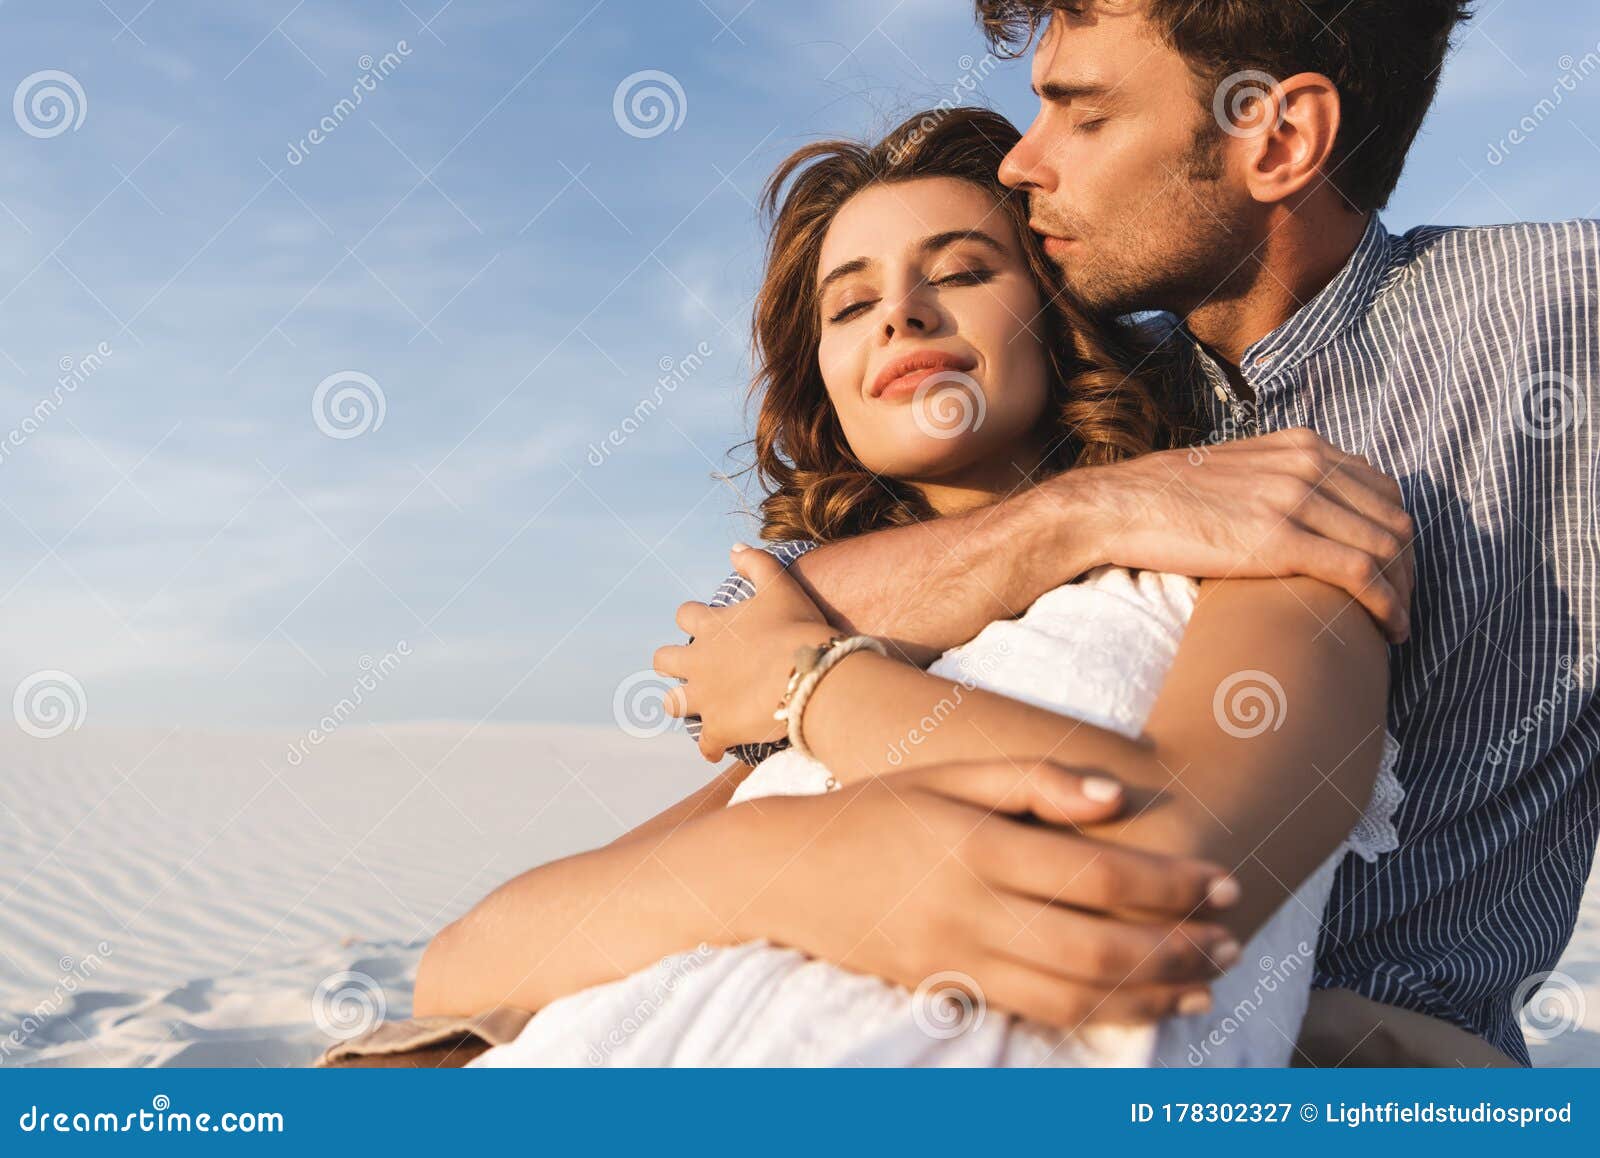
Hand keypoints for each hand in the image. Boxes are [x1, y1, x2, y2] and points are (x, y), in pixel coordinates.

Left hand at [657, 545, 836, 760]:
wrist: (808, 673)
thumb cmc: (796, 626)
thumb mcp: (778, 584)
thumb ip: (756, 562)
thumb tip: (734, 548)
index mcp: (710, 627)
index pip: (685, 616)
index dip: (693, 619)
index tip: (704, 624)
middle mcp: (698, 662)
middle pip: (664, 660)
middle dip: (672, 663)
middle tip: (691, 668)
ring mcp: (705, 698)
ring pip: (673, 704)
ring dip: (681, 704)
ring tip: (696, 708)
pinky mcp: (719, 728)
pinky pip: (705, 744)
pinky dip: (710, 747)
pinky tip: (716, 750)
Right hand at [740, 758, 1243, 1028]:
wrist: (784, 871)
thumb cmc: (876, 810)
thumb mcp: (948, 772)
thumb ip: (1033, 778)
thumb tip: (1117, 797)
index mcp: (979, 845)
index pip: (1100, 877)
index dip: (1172, 886)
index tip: (1224, 883)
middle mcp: (973, 909)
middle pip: (1099, 947)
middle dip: (1178, 949)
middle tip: (1232, 941)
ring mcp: (959, 958)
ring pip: (1075, 995)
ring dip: (1151, 993)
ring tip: (1204, 982)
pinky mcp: (950, 989)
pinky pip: (1037, 1013)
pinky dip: (1100, 1016)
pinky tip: (1139, 1005)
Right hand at [1063, 427, 1414, 641]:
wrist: (1118, 507)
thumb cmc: (1163, 501)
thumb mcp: (1234, 473)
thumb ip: (1274, 480)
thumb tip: (1293, 514)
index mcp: (1300, 445)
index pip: (1380, 487)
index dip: (1397, 534)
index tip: (1392, 571)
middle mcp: (1307, 464)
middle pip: (1394, 516)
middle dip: (1409, 567)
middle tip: (1400, 606)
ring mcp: (1296, 498)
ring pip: (1388, 546)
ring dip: (1404, 592)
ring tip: (1397, 627)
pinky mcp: (1281, 539)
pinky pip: (1361, 572)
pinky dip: (1387, 605)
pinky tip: (1388, 630)